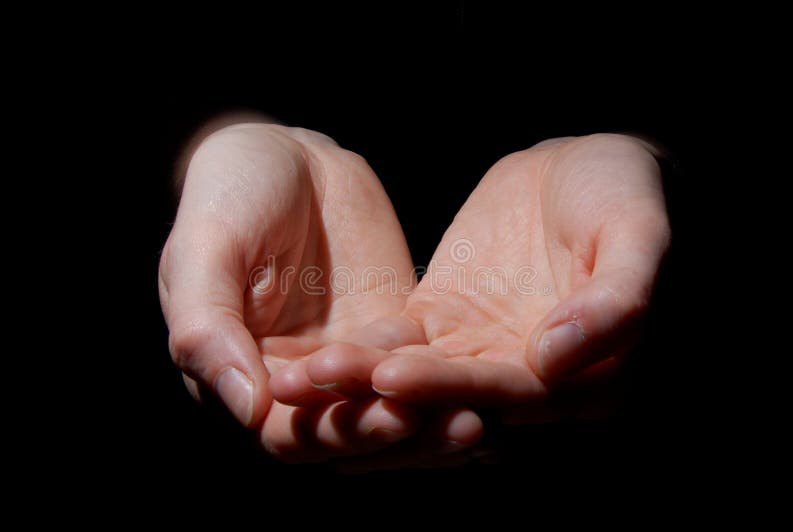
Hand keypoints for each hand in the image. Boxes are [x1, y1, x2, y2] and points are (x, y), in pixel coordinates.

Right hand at [158, 123, 481, 461]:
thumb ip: (207, 330)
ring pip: (391, 406)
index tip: (393, 418)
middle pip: (351, 432)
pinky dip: (451, 377)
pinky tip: (495, 382)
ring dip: (435, 417)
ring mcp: (347, 357)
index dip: (338, 433)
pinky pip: (421, 361)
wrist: (284, 155)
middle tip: (462, 425)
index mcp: (242, 376)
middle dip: (404, 434)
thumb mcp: (203, 253)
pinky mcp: (389, 330)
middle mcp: (297, 382)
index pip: (289, 434)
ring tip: (485, 413)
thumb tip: (248, 410)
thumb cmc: (226, 196)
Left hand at [273, 134, 669, 420]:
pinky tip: (309, 358)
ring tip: (294, 380)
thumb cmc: (630, 196)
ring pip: (416, 378)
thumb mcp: (638, 236)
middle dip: (383, 400)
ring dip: (356, 383)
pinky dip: (359, 351)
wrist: (592, 167)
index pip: (511, 395)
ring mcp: (481, 352)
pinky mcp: (447, 322)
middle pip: (450, 401)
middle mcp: (528, 381)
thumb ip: (614, 302)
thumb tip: (554, 360)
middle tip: (320, 391)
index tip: (391, 379)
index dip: (451, 389)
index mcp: (586, 379)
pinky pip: (400, 341)